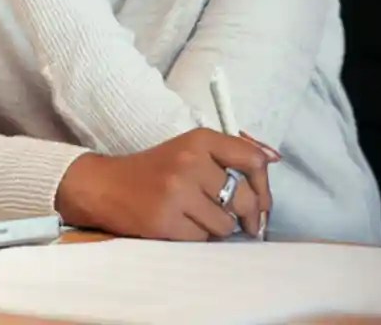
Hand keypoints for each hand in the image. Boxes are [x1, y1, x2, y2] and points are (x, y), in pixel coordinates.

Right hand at [54, 128, 274, 240]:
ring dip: (217, 228)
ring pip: (225, 224)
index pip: (252, 160)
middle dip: (247, 216)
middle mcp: (189, 162)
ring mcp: (176, 192)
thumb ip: (230, 152)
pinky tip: (181, 225)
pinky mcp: (165, 220)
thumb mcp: (189, 150)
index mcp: (199, 140)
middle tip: (241, 222)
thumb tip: (275, 158)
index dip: (265, 186)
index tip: (262, 202)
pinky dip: (197, 237)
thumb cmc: (154, 170)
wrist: (105, 186)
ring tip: (197, 218)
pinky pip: (202, 239)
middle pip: (244, 199)